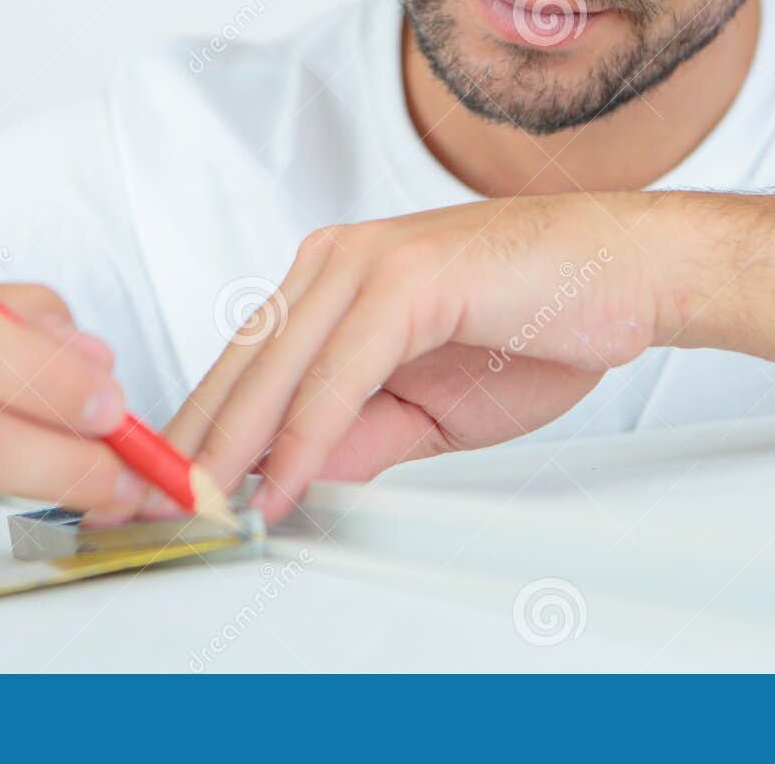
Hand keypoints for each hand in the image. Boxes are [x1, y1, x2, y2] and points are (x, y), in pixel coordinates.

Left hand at [156, 192, 676, 521]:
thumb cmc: (538, 324)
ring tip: (191, 511)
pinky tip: (276, 484)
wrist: (630, 277)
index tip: (160, 496)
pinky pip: (338, 372)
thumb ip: (355, 436)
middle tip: (144, 513)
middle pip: (240, 368)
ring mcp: (367, 263)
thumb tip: (284, 481)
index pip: (242, 369)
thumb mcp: (426, 408)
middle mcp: (333, 262)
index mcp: (329, 282)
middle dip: (189, 448)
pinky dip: (303, 435)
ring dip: (228, 449)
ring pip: (276, 370)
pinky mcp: (408, 278)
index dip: (197, 437)